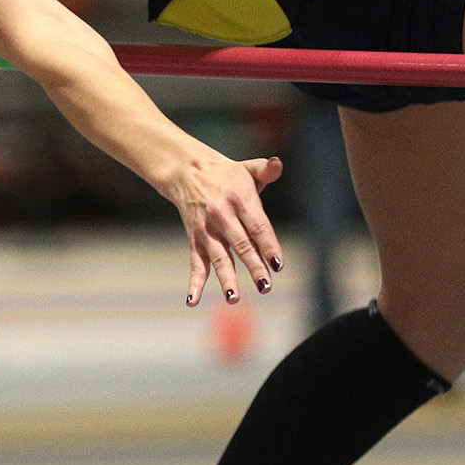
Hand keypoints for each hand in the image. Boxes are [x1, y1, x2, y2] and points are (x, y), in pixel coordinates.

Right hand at [165, 155, 284, 305]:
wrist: (186, 171)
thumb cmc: (227, 174)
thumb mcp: (247, 168)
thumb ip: (266, 170)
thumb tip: (277, 164)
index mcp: (239, 198)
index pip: (257, 226)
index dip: (268, 245)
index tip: (278, 264)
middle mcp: (222, 215)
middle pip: (240, 245)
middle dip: (253, 266)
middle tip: (265, 286)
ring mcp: (207, 230)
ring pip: (218, 257)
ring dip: (226, 278)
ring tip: (234, 298)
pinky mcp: (195, 239)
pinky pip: (195, 263)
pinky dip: (194, 283)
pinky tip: (193, 301)